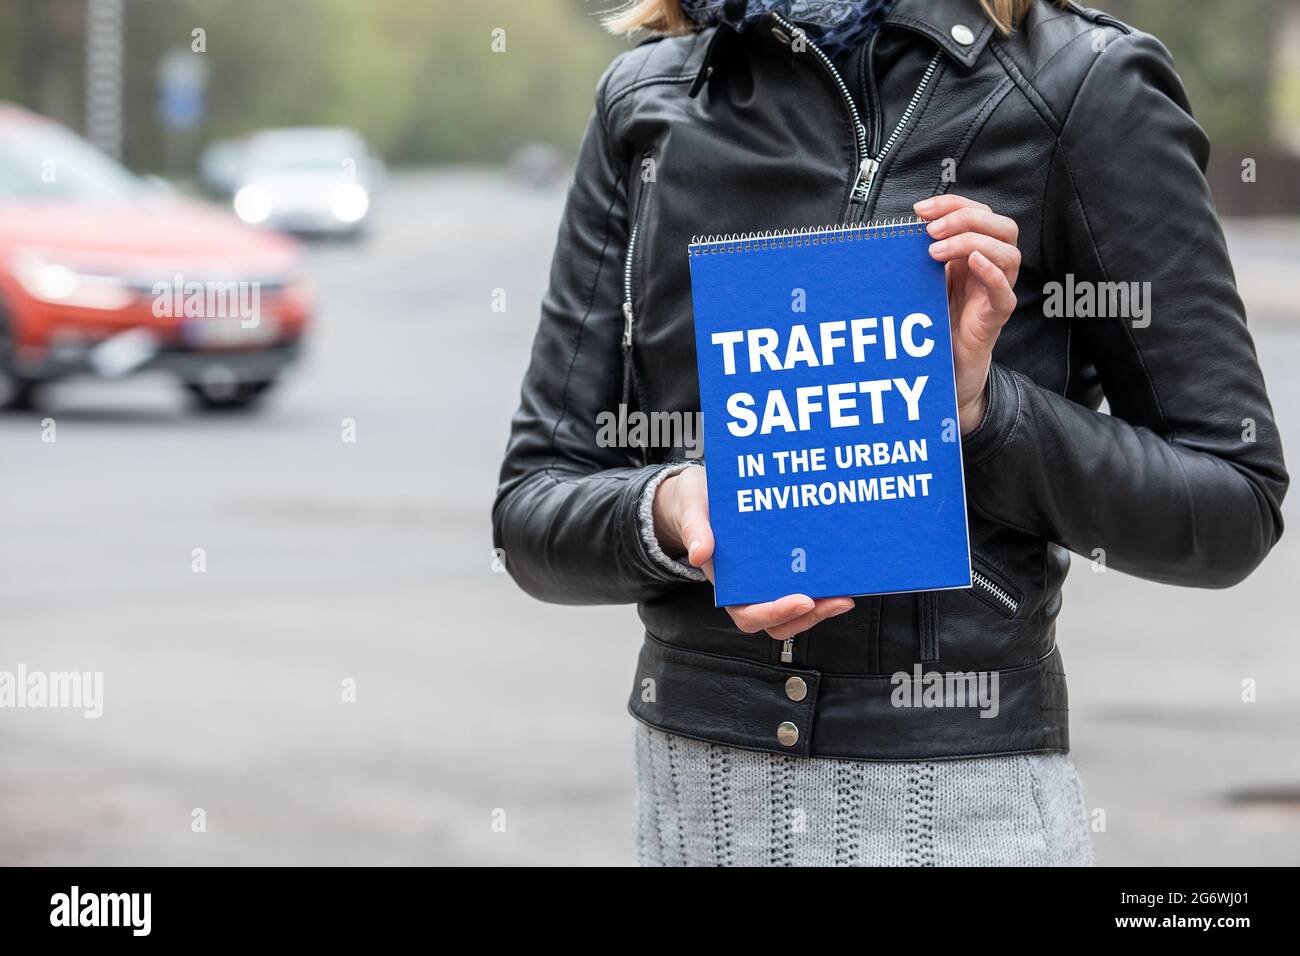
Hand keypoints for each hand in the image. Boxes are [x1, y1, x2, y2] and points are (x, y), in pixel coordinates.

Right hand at [652, 465, 854, 640]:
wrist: (703, 495)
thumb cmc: (697, 505)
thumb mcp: (692, 509)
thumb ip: (694, 529)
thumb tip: (699, 553)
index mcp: (726, 582)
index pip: (749, 614)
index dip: (776, 613)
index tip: (803, 601)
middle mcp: (749, 588)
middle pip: (780, 621)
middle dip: (810, 616)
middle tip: (838, 600)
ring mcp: (768, 580)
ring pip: (797, 610)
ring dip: (823, 607)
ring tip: (846, 593)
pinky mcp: (783, 567)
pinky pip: (805, 584)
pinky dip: (824, 585)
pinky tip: (843, 571)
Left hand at [914, 194, 1019, 434]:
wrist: (944, 368)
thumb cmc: (935, 322)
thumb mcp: (923, 282)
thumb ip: (920, 256)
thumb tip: (902, 228)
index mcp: (974, 254)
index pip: (977, 213)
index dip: (952, 204)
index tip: (919, 210)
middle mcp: (991, 268)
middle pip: (1002, 225)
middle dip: (965, 218)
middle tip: (931, 231)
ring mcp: (997, 291)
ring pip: (1009, 253)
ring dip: (971, 242)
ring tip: (936, 252)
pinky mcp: (996, 317)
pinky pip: (1005, 291)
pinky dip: (991, 272)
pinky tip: (972, 262)